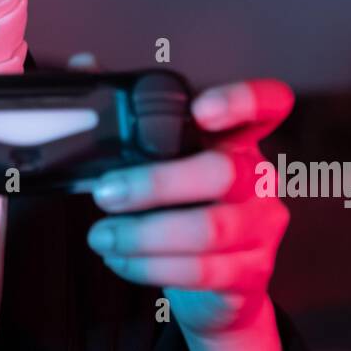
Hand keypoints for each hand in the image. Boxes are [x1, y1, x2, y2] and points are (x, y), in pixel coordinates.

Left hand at [84, 79, 293, 350]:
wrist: (214, 284)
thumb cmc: (183, 208)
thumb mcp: (159, 159)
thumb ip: (127, 113)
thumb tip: (85, 66)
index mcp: (238, 140)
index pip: (266, 105)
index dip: (242, 101)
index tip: (201, 109)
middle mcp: (257, 179)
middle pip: (224, 172)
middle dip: (158, 183)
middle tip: (106, 192)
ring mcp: (261, 227)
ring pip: (211, 229)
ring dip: (145, 234)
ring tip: (103, 235)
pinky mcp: (250, 273)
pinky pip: (203, 271)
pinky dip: (151, 266)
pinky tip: (121, 259)